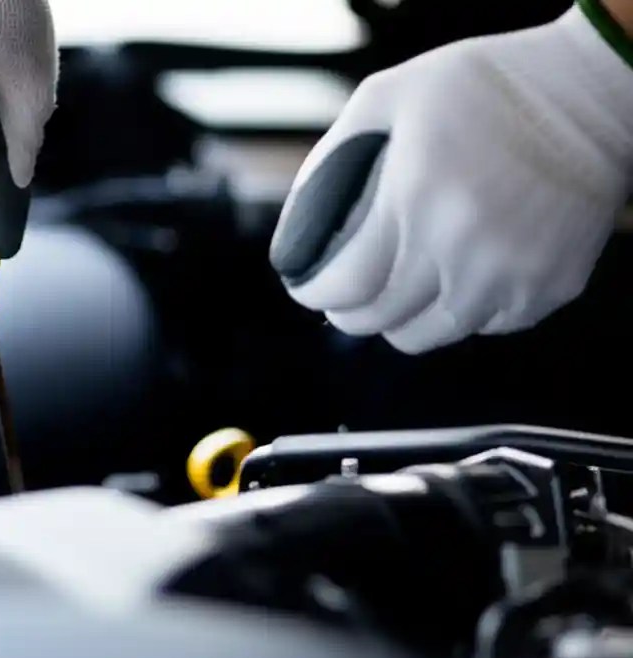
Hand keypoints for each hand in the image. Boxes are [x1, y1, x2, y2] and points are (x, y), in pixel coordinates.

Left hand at [269, 5, 632, 353]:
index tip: (307, 288)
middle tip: (346, 294)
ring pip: (428, 335)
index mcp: (415, 199)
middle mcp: (463, 246)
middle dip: (350, 312)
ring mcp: (511, 273)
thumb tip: (299, 226)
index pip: (345, 287)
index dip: (316, 295)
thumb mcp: (388, 97)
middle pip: (380, 320)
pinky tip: (456, 276)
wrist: (593, 92)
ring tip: (396, 291)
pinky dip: (461, 311)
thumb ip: (332, 159)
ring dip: (400, 320)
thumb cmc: (483, 87)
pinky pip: (484, 326)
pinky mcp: (550, 287)